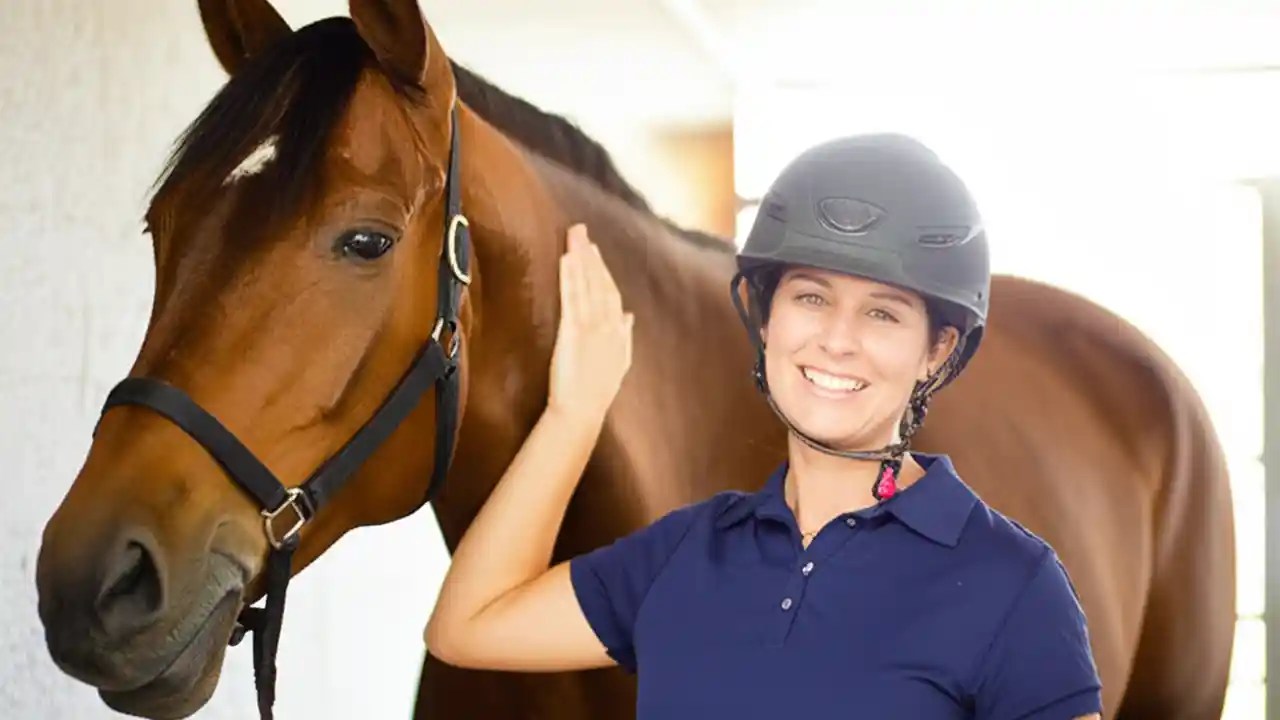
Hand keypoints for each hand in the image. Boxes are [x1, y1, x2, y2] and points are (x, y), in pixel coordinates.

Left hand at [547, 224, 633, 428]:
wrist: (582, 411)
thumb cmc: (597, 391)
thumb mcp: (618, 362)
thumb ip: (625, 336)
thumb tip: (628, 316)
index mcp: (617, 332)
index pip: (611, 293)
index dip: (603, 270)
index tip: (595, 250)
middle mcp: (608, 325)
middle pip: (600, 282)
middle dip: (591, 255)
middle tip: (581, 230)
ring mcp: (592, 326)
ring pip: (588, 285)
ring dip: (581, 258)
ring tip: (574, 236)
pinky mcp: (574, 330)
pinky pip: (573, 297)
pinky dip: (572, 275)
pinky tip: (568, 258)